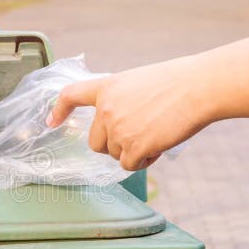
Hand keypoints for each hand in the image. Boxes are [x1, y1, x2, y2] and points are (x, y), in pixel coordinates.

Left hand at [46, 59, 212, 170]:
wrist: (198, 88)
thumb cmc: (176, 83)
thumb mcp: (138, 82)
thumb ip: (120, 101)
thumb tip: (118, 124)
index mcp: (106, 88)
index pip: (71, 95)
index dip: (59, 110)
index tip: (51, 121)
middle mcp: (106, 110)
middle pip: (95, 142)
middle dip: (113, 144)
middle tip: (139, 134)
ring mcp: (118, 129)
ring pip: (115, 155)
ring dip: (132, 152)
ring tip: (155, 134)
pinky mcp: (134, 147)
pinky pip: (129, 165)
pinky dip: (144, 160)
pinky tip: (159, 145)